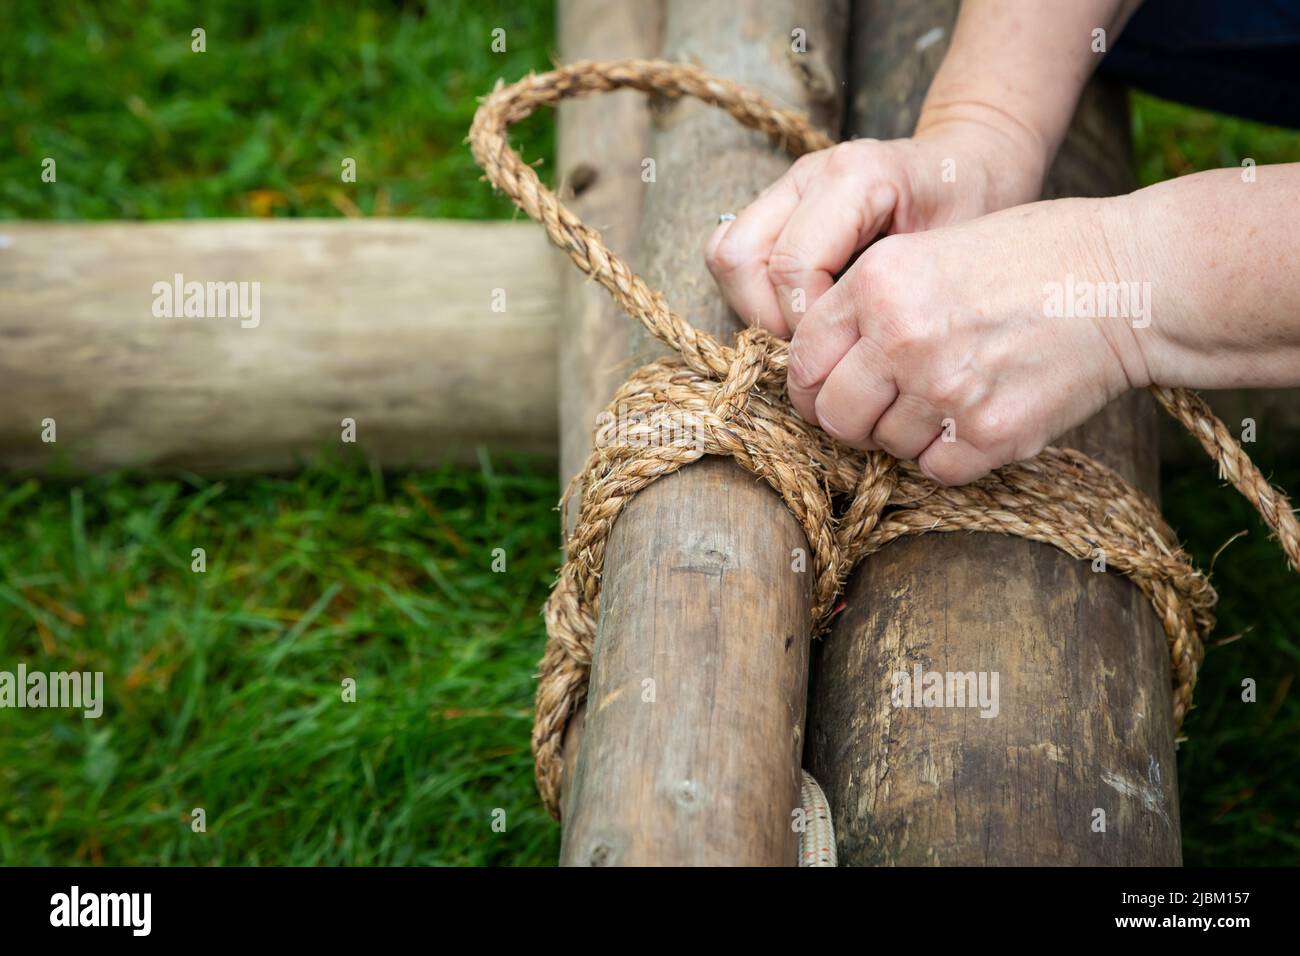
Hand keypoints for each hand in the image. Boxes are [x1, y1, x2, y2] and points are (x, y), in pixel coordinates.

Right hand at [705, 121, 1044, 337]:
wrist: (970, 167)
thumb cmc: (971, 214)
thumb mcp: (954, 254)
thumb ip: (898, 294)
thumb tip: (852, 360)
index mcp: (856, 175)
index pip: (792, 264)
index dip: (807, 322)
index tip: (847, 348)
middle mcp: (808, 174)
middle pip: (739, 257)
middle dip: (770, 319)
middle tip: (821, 348)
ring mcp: (784, 187)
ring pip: (725, 254)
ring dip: (754, 309)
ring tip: (808, 335)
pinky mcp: (775, 205)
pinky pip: (733, 254)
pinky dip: (753, 295)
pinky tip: (800, 316)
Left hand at [786, 196, 1154, 484]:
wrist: (1127, 281)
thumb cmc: (1031, 260)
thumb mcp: (930, 252)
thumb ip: (868, 305)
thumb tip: (820, 369)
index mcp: (877, 283)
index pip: (802, 362)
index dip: (813, 385)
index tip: (832, 390)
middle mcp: (901, 337)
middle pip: (833, 415)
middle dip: (852, 418)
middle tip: (885, 405)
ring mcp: (944, 389)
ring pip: (885, 445)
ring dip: (908, 432)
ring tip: (953, 393)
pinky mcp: (988, 433)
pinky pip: (935, 469)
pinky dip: (951, 454)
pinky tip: (980, 414)